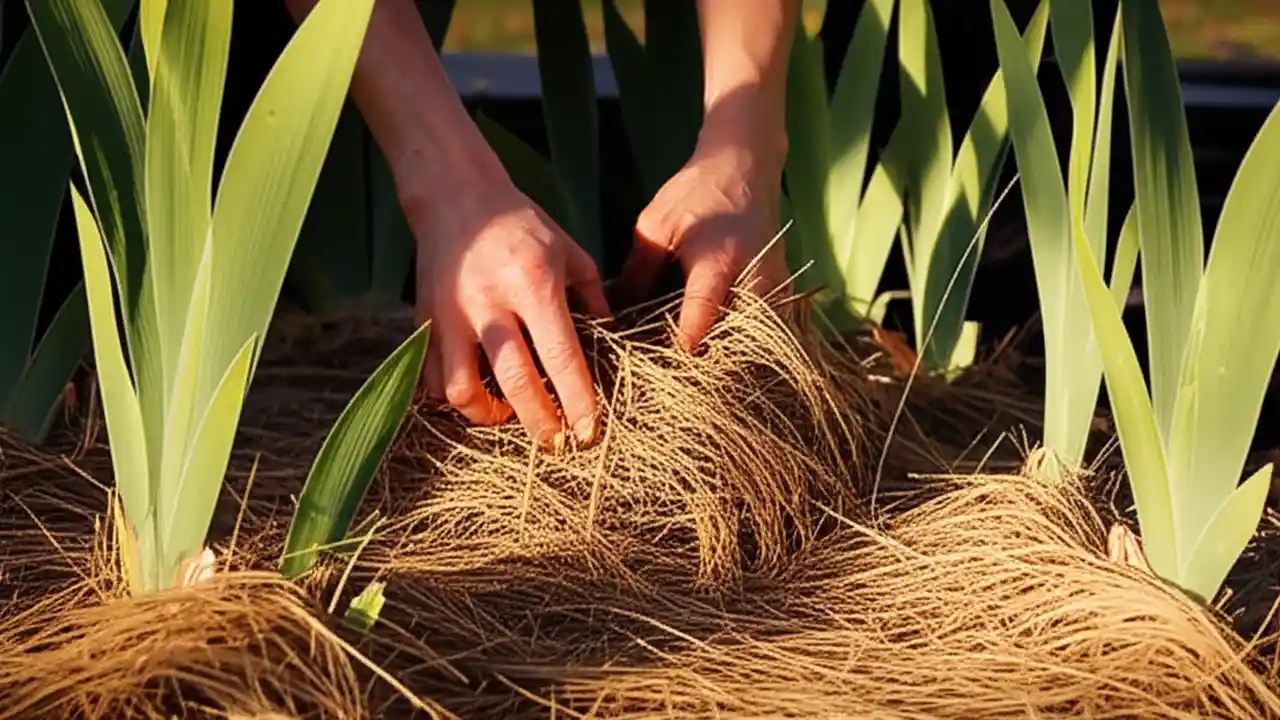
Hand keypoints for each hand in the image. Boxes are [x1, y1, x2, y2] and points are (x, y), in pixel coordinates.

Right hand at [406, 181, 608, 446]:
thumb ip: (593, 298)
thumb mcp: (570, 253)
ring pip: (462, 390)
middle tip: (556, 442)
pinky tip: (478, 394)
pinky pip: (433, 380)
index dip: (577, 400)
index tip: (588, 433)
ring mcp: (449, 315)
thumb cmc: (523, 226)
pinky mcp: (423, 321)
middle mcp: (489, 302)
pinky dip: (456, 398)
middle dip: (540, 423)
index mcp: (533, 283)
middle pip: (514, 382)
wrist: (456, 197)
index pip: (559, 356)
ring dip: (489, 416)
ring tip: (509, 416)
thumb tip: (612, 344)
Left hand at [616, 127, 788, 351]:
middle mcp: (754, 278)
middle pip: (740, 336)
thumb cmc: (696, 191)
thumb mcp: (656, 224)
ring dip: (732, 355)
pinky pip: (767, 329)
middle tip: (680, 379)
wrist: (746, 164)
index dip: (686, 341)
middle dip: (713, 360)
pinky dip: (746, 343)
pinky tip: (720, 351)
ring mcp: (775, 286)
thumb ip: (638, 271)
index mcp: (718, 259)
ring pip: (759, 338)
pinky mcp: (783, 290)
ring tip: (699, 372)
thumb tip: (616, 314)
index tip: (666, 367)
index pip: (704, 311)